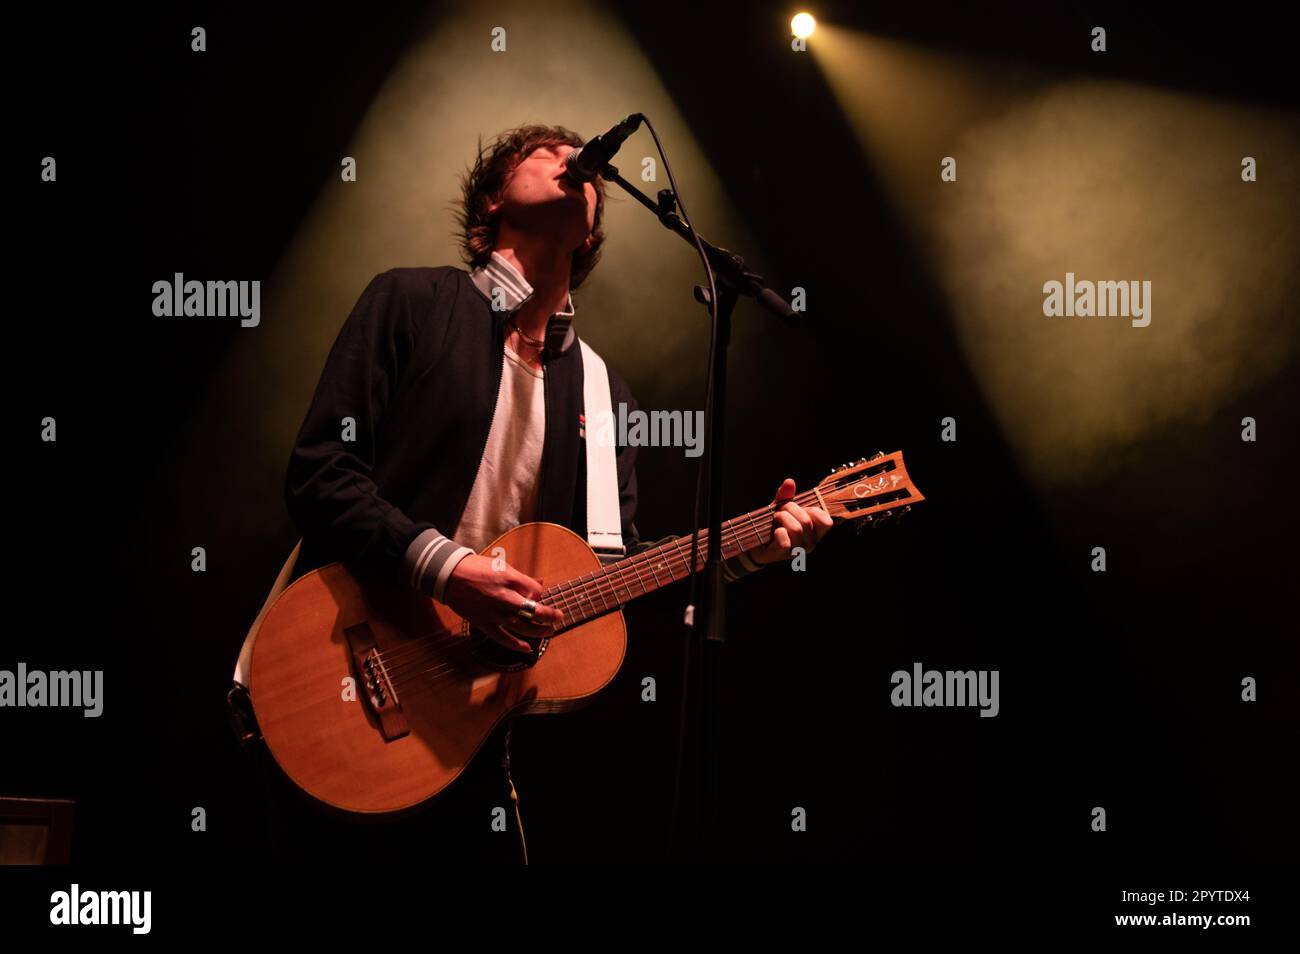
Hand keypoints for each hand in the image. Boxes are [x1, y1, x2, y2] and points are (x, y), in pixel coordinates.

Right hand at [443, 553, 563, 652]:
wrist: (449, 575)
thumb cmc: (477, 568)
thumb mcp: (501, 566)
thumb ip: (522, 578)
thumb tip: (541, 585)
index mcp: (509, 579)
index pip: (535, 591)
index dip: (541, 595)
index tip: (541, 597)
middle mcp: (503, 597)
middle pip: (533, 611)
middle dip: (549, 616)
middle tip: (559, 618)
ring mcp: (493, 612)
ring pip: (522, 626)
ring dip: (538, 631)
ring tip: (549, 631)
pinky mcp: (483, 623)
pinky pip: (502, 638)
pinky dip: (516, 645)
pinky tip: (528, 649)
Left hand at [749, 478, 833, 565]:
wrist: (757, 541)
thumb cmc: (774, 524)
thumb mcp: (781, 507)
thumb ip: (786, 495)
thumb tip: (789, 481)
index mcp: (815, 532)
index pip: (827, 522)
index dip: (814, 510)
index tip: (801, 508)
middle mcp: (810, 543)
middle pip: (807, 521)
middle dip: (790, 508)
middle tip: (779, 510)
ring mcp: (798, 550)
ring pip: (796, 529)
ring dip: (782, 518)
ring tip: (775, 518)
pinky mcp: (784, 554)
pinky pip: (785, 539)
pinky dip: (777, 531)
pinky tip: (774, 532)